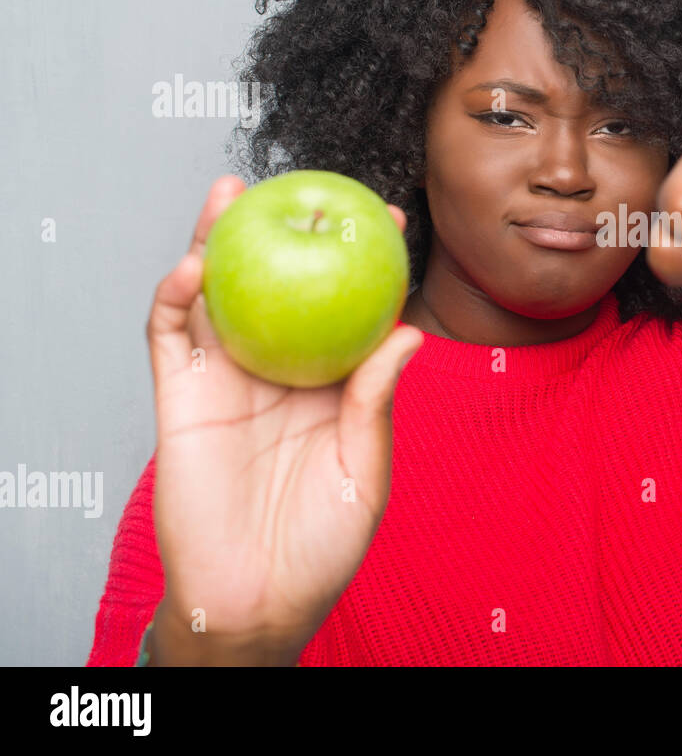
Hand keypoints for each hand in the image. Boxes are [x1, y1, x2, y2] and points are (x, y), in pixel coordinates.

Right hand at [145, 176, 424, 659]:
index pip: (343, 308)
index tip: (386, 218)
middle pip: (275, 288)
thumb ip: (375, 402)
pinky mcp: (181, 399)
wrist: (259, 601)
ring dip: (214, 243)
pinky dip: (175, 298)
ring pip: (217, 298)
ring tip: (227, 194)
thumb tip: (406, 334)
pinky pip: (171, 339)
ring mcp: (226, 382)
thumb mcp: (365, 470)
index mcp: (328, 385)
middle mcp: (277, 372)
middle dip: (281, 233)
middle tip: (301, 184)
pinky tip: (194, 267)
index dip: (361, 263)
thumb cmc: (321, 547)